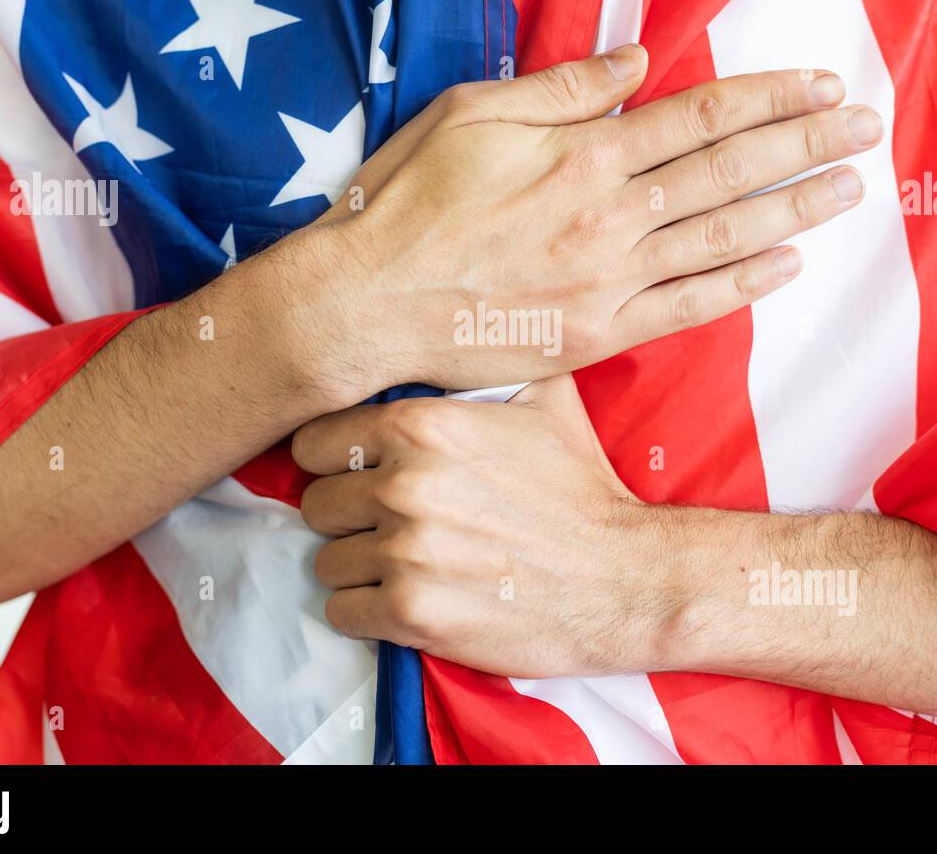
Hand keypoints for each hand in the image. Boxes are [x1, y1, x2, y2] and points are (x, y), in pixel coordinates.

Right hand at [282, 46, 880, 397]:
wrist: (369, 302)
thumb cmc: (408, 201)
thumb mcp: (472, 114)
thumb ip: (563, 89)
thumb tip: (637, 62)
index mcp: (584, 152)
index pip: (702, 116)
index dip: (770, 98)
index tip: (821, 84)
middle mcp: (611, 214)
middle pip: (731, 171)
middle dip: (808, 143)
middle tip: (867, 127)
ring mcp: (610, 279)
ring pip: (723, 237)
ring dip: (795, 210)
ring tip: (848, 190)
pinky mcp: (598, 334)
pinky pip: (689, 308)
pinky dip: (743, 285)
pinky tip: (788, 267)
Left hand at [292, 377, 664, 676]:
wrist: (622, 578)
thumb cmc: (581, 490)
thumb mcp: (544, 400)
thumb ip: (487, 363)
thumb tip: (457, 323)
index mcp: (422, 425)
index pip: (314, 441)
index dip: (333, 459)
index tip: (354, 474)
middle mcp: (405, 485)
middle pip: (317, 502)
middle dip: (347, 515)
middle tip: (387, 524)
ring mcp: (405, 552)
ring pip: (326, 561)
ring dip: (358, 566)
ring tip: (404, 564)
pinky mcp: (412, 613)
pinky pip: (342, 611)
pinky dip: (365, 611)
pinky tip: (406, 599)